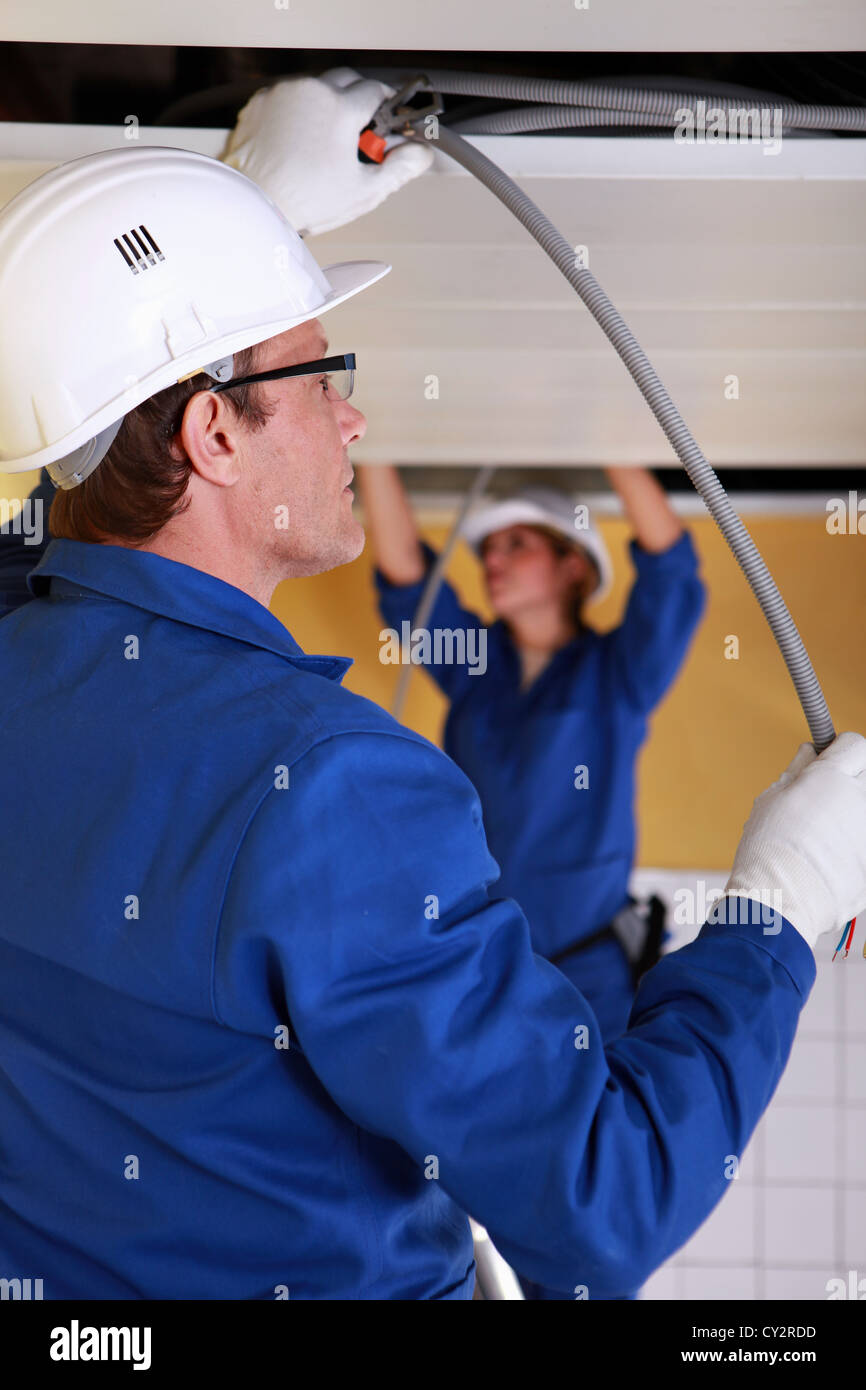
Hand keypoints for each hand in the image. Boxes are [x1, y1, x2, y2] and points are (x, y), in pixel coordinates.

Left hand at [219, 66, 433, 236]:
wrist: (253, 205)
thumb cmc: (303, 201)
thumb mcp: (364, 191)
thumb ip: (399, 168)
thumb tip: (420, 153)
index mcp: (339, 109)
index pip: (376, 91)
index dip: (388, 106)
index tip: (390, 120)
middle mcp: (311, 92)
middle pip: (347, 79)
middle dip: (360, 98)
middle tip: (362, 130)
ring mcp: (282, 94)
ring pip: (316, 86)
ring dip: (328, 104)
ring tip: (327, 142)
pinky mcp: (260, 103)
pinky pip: (288, 97)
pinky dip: (299, 111)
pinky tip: (301, 141)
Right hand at [722, 731, 865, 950]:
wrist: (781, 904)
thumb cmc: (769, 851)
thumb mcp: (771, 800)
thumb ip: (796, 771)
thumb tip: (809, 753)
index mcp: (832, 778)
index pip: (855, 744)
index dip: (838, 750)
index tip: (827, 760)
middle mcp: (861, 799)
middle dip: (852, 778)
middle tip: (827, 795)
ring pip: (865, 808)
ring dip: (852, 812)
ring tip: (824, 835)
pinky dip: (854, 844)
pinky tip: (829, 859)